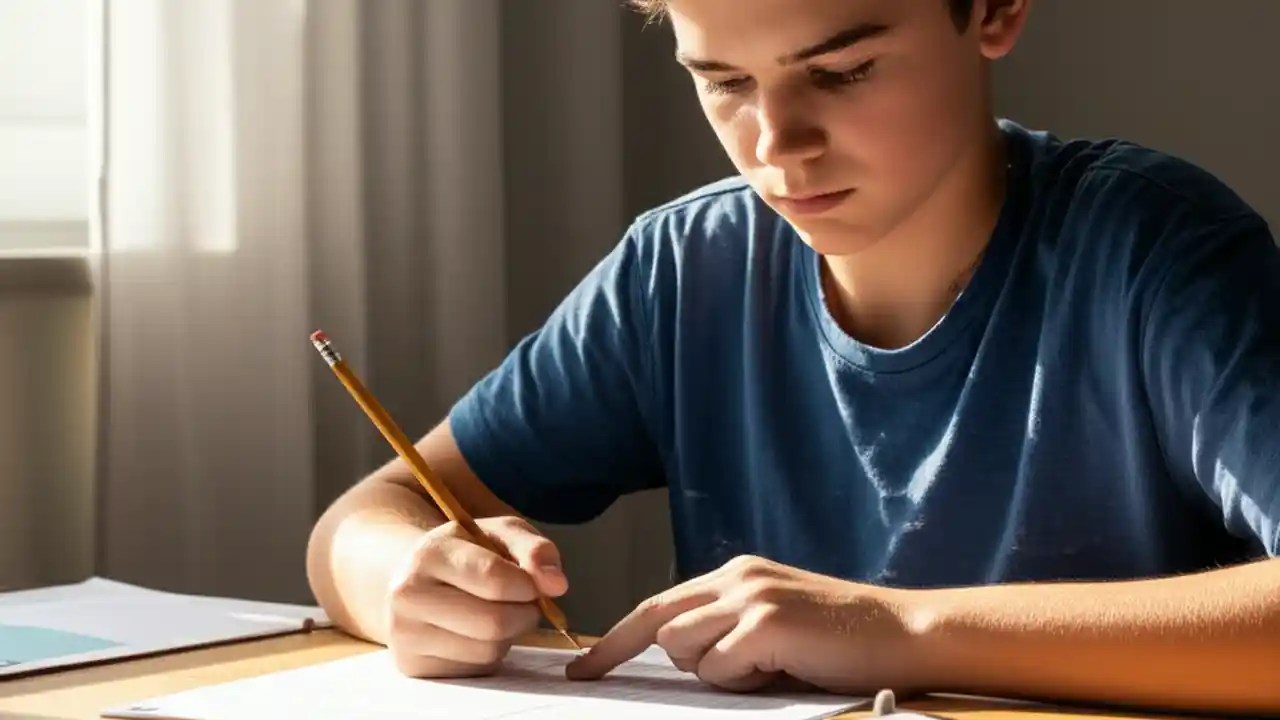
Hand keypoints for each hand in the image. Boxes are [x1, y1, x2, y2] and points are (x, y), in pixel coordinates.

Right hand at [385, 516, 567, 677]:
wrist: (413, 579)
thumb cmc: (466, 554)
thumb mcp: (500, 535)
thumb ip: (535, 549)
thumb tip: (556, 584)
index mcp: (430, 552)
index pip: (494, 578)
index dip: (528, 586)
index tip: (534, 585)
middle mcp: (408, 595)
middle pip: (493, 622)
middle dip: (524, 615)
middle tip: (525, 604)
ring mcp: (405, 635)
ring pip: (487, 651)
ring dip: (508, 637)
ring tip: (497, 614)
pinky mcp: (413, 666)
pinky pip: (475, 670)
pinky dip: (489, 655)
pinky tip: (476, 634)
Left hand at [566, 555, 921, 693]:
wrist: (906, 633)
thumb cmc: (843, 638)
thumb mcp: (775, 620)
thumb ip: (727, 627)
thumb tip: (681, 654)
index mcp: (737, 573)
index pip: (657, 604)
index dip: (614, 639)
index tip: (583, 667)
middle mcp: (736, 577)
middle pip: (658, 625)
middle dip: (659, 659)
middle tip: (692, 674)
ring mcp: (750, 598)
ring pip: (683, 650)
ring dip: (716, 672)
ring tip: (768, 668)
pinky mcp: (765, 624)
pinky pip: (718, 669)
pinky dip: (743, 681)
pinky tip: (784, 669)